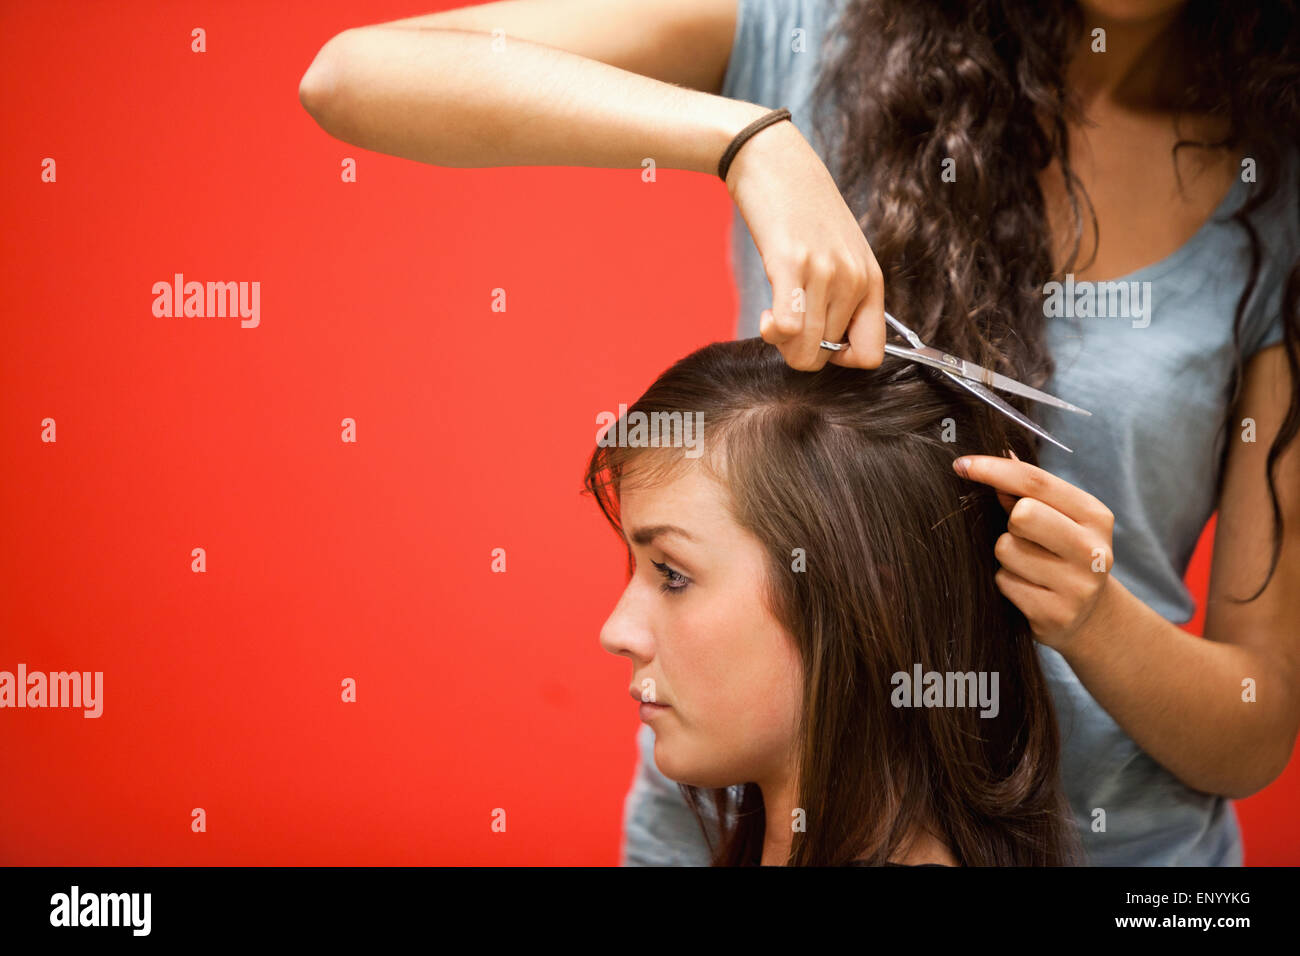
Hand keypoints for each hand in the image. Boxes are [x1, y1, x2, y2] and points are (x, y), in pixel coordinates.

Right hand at [724, 119, 884, 371]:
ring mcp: (824, 271)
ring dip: (782, 344)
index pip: (871, 355)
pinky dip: (771, 331)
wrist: (775, 160)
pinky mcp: (790, 262)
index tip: (818, 340)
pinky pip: (786, 327)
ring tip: (773, 318)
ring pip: (805, 349)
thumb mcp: (841, 253)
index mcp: (872, 280)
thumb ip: (845, 294)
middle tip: (786, 326)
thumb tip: (830, 344)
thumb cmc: (803, 211)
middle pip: (827, 356)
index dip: (840, 360)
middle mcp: (854, 279)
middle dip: (799, 350)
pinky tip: (766, 312)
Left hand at [953, 450, 1116, 650]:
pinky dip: (1007, 582)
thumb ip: (1028, 492)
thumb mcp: (1057, 519)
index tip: (961, 464)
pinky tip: (1029, 588)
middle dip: (1010, 522)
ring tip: (1029, 566)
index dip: (993, 469)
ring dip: (1006, 556)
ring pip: (1007, 550)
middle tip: (1023, 536)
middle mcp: (1094, 550)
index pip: (1037, 482)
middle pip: (1022, 514)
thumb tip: (999, 454)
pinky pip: (1004, 582)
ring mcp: (1078, 586)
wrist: (1089, 616)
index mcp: (1095, 516)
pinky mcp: (1056, 614)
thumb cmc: (1062, 553)